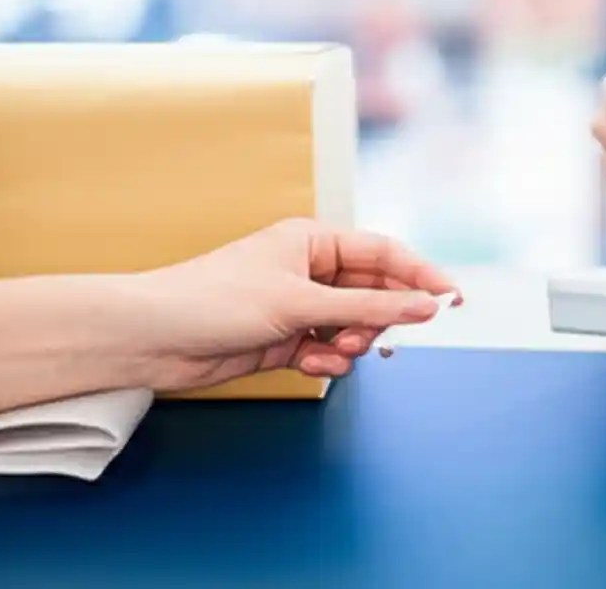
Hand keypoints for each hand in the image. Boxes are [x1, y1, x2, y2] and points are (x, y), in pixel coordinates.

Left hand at [135, 218, 458, 390]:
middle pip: (373, 295)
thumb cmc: (214, 300)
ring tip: (333, 353)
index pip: (384, 255)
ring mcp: (298, 307)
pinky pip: (328, 351)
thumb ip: (368, 309)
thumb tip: (426, 306)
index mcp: (313, 241)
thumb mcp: (301, 302)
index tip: (452, 299)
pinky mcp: (285, 340)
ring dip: (352, 345)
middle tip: (383, 339)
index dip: (420, 276)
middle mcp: (309, 271)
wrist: (153, 338)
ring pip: (354, 328)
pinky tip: (312, 365)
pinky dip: (328, 361)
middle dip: (380, 320)